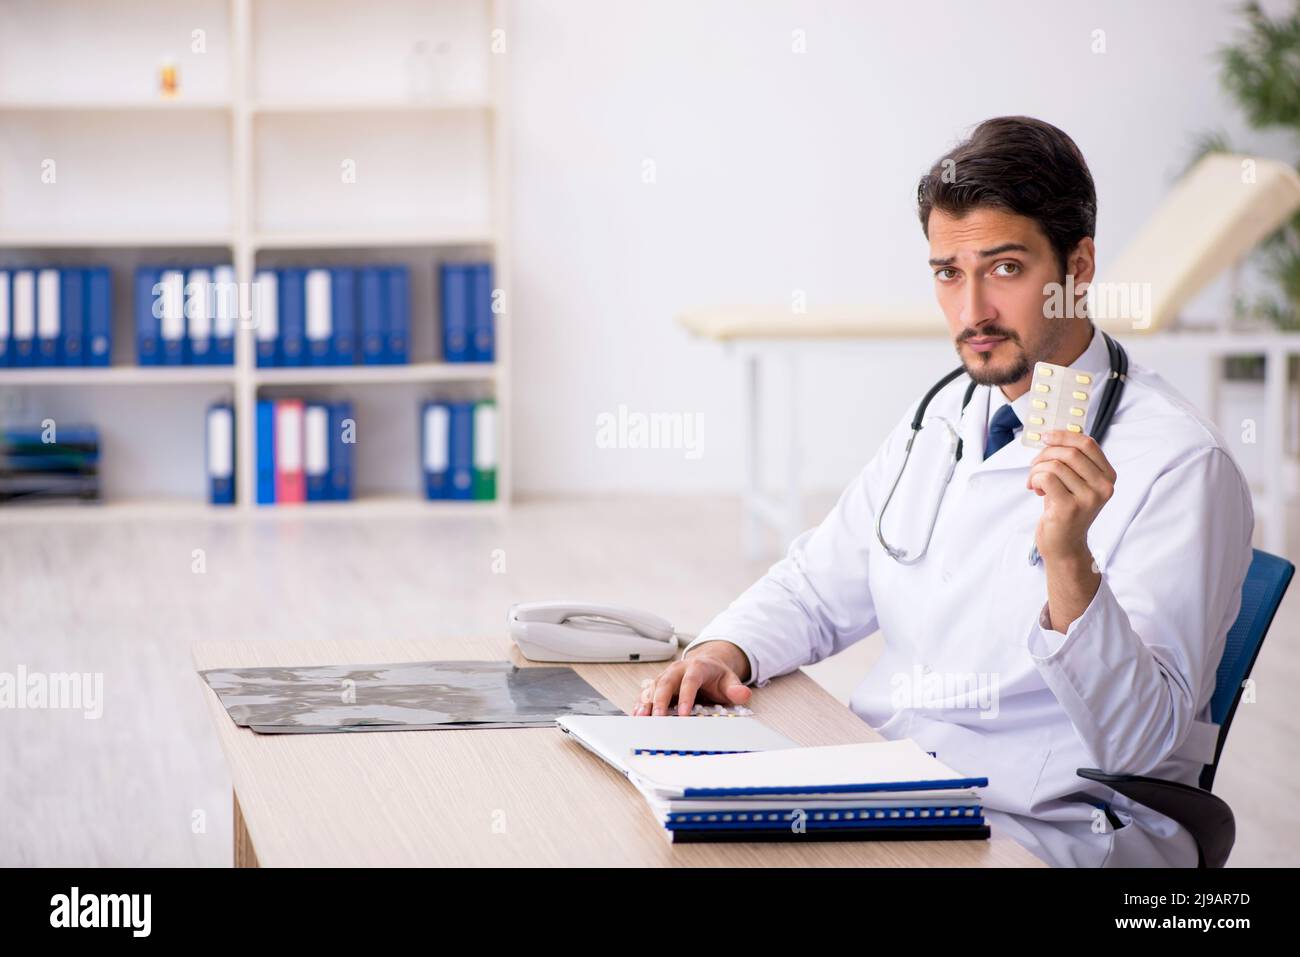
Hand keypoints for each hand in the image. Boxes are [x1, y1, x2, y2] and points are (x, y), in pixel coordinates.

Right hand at [632, 643, 752, 715]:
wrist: (706, 665)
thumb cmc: (716, 676)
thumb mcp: (730, 681)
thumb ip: (736, 689)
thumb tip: (743, 694)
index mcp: (696, 667)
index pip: (690, 681)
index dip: (687, 696)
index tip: (685, 714)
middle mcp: (677, 669)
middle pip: (666, 682)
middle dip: (660, 700)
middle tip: (658, 718)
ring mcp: (666, 676)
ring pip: (653, 687)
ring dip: (646, 702)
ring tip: (641, 718)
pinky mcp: (658, 685)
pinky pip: (647, 693)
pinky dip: (641, 703)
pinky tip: (637, 715)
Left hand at [1026, 430, 1115, 562]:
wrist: (1064, 544)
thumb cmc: (1066, 509)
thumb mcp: (1075, 482)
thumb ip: (1071, 461)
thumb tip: (1052, 435)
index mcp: (1108, 476)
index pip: (1088, 444)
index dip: (1064, 436)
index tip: (1045, 437)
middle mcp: (1103, 487)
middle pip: (1069, 452)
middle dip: (1045, 454)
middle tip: (1034, 465)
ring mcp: (1088, 498)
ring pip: (1055, 465)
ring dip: (1036, 470)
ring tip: (1035, 482)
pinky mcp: (1070, 507)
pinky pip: (1046, 478)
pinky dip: (1035, 479)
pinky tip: (1035, 489)